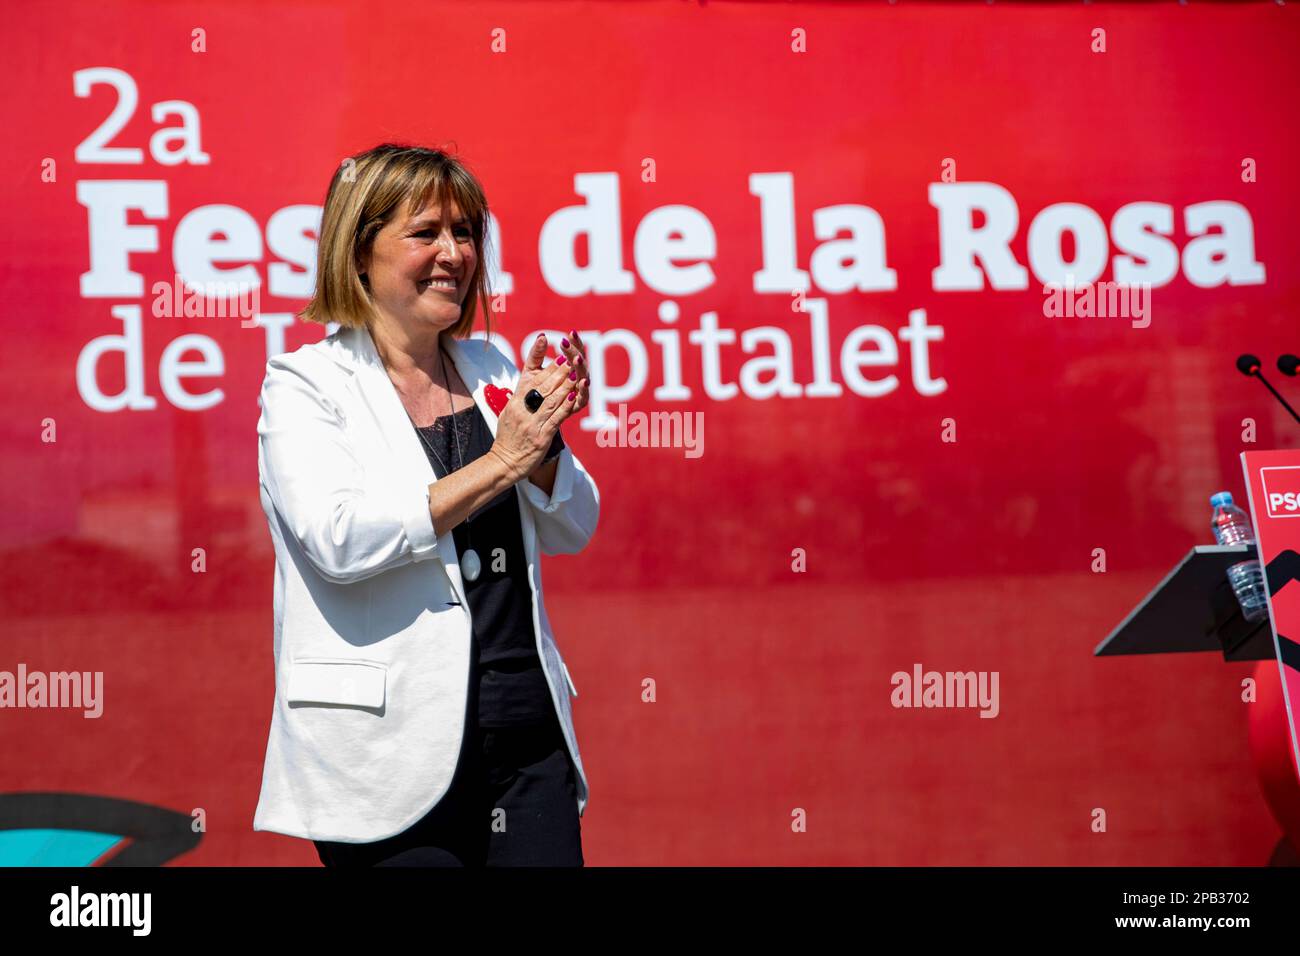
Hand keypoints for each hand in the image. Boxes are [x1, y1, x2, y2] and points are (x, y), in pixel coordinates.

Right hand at [488, 332, 588, 481]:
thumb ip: (519, 397)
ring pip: (551, 398)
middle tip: (570, 355)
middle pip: (542, 384)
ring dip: (565, 384)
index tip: (545, 339)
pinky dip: (565, 405)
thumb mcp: (509, 413)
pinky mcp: (541, 436)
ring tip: (576, 371)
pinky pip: (555, 418)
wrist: (503, 462)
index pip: (527, 374)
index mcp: (514, 401)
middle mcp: (522, 409)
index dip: (537, 356)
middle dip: (557, 369)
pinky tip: (573, 395)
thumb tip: (529, 383)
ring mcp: (531, 422)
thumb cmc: (508, 437)